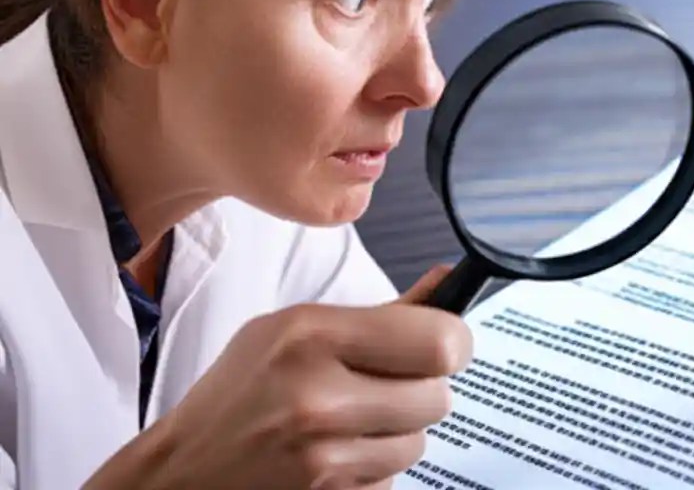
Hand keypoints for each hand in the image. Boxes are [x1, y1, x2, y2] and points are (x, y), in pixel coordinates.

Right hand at [85, 265, 468, 489]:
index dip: (451, 342)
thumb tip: (448, 282)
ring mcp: (321, 457)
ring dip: (396, 434)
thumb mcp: (296, 330)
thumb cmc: (241, 393)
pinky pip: (390, 480)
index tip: (439, 344)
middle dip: (419, 391)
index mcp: (311, 336)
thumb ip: (382, 314)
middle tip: (383, 386)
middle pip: (437, 396)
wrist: (182, 473)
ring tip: (349, 423)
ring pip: (418, 443)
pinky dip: (371, 469)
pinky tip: (334, 456)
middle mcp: (318, 397)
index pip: (439, 341)